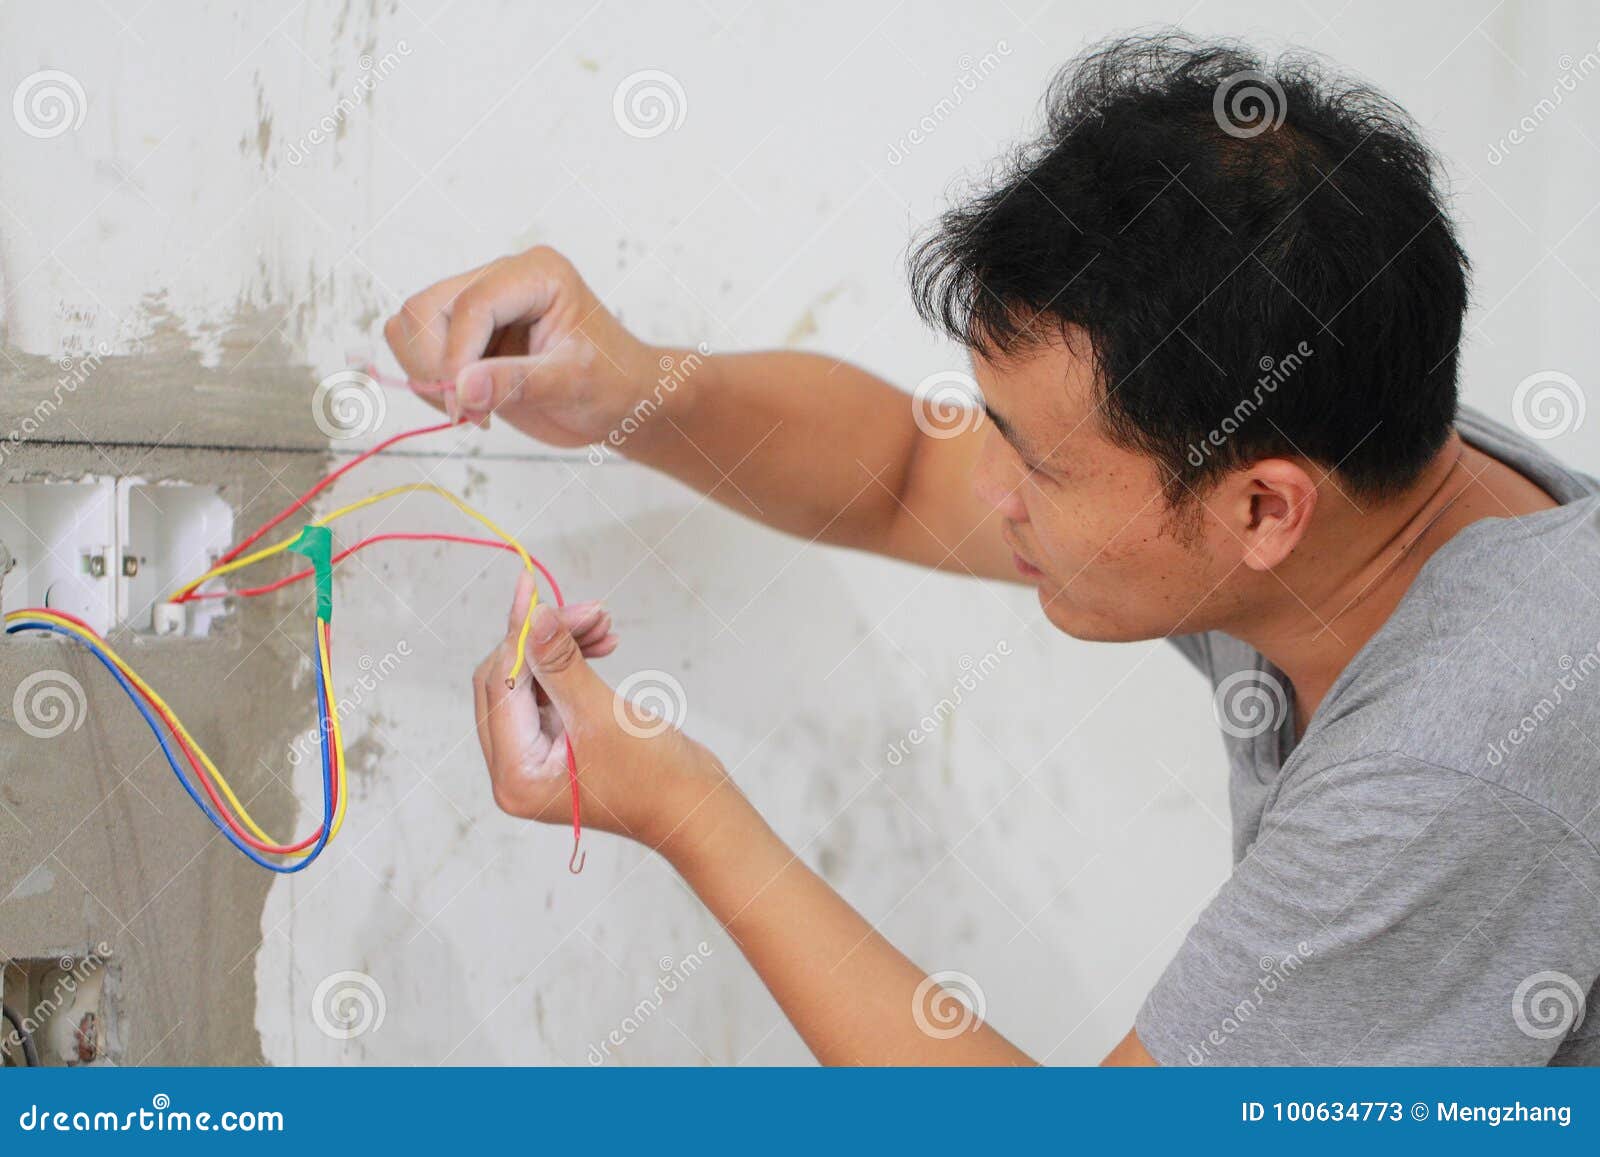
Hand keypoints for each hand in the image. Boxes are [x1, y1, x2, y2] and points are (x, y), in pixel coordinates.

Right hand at [384, 246, 687, 441]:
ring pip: (411, 326)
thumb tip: (460, 388)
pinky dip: (428, 381)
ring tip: (472, 410)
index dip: (456, 357)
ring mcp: (480, 303)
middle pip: (426, 308)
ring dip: (426, 374)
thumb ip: (517, 382)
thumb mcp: (574, 384)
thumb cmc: (612, 384)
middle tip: (467, 413)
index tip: (463, 407)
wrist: (622, 400)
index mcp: (537, 274)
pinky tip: (468, 405)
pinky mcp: (466, 333)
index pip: (471, 305)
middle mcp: (502, 278)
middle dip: (435, 365)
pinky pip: (417, 349)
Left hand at [472, 572, 732, 851]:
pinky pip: (553, 690)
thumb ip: (561, 664)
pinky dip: (574, 662)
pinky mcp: (560, 743)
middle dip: (543, 639)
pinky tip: (603, 643)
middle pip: (508, 682)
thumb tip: (532, 618)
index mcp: (516, 774)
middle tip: (588, 609)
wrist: (697, 808)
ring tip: (603, 622)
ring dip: (563, 645)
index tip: (534, 590)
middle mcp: (517, 768)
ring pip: (532, 680)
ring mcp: (538, 756)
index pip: (500, 689)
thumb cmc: (655, 777)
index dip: (518, 636)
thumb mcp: (602, 716)